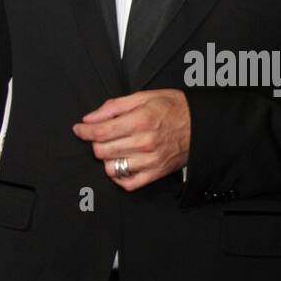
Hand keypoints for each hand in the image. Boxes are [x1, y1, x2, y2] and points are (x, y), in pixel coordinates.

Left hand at [73, 89, 190, 191]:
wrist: (201, 125)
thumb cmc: (173, 108)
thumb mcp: (144, 97)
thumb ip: (114, 107)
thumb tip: (90, 118)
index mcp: (140, 120)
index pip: (101, 132)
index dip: (84, 131)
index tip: (80, 129)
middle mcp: (144, 142)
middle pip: (102, 151)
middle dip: (95, 143)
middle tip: (101, 136)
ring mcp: (150, 160)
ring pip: (111, 168)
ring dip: (107, 159)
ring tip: (114, 149)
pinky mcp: (156, 173)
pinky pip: (128, 183)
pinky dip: (119, 176)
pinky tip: (121, 164)